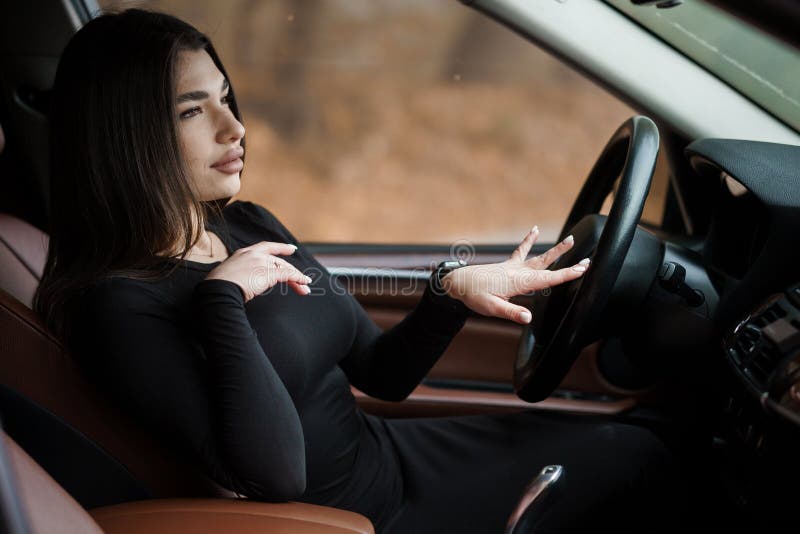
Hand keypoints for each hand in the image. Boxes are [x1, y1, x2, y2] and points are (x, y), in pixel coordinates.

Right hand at [206, 241, 312, 302]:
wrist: (219, 290)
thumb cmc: (218, 287)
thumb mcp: (227, 275)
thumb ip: (237, 274)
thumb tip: (240, 283)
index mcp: (243, 253)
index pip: (265, 247)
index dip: (280, 248)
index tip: (291, 249)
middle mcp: (254, 254)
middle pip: (278, 260)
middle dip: (291, 270)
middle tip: (303, 278)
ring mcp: (261, 262)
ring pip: (285, 268)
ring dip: (296, 278)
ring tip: (305, 287)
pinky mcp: (268, 272)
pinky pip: (288, 275)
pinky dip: (298, 279)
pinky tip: (304, 283)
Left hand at [441, 226, 589, 324]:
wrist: (458, 282)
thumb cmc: (474, 296)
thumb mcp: (492, 308)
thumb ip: (511, 312)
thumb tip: (529, 318)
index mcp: (518, 282)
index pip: (547, 279)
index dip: (566, 274)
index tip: (583, 268)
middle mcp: (518, 271)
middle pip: (547, 267)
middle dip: (567, 263)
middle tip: (586, 260)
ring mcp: (513, 266)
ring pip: (538, 257)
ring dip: (555, 250)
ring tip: (570, 240)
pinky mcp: (507, 265)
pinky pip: (521, 251)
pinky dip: (529, 240)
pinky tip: (534, 229)